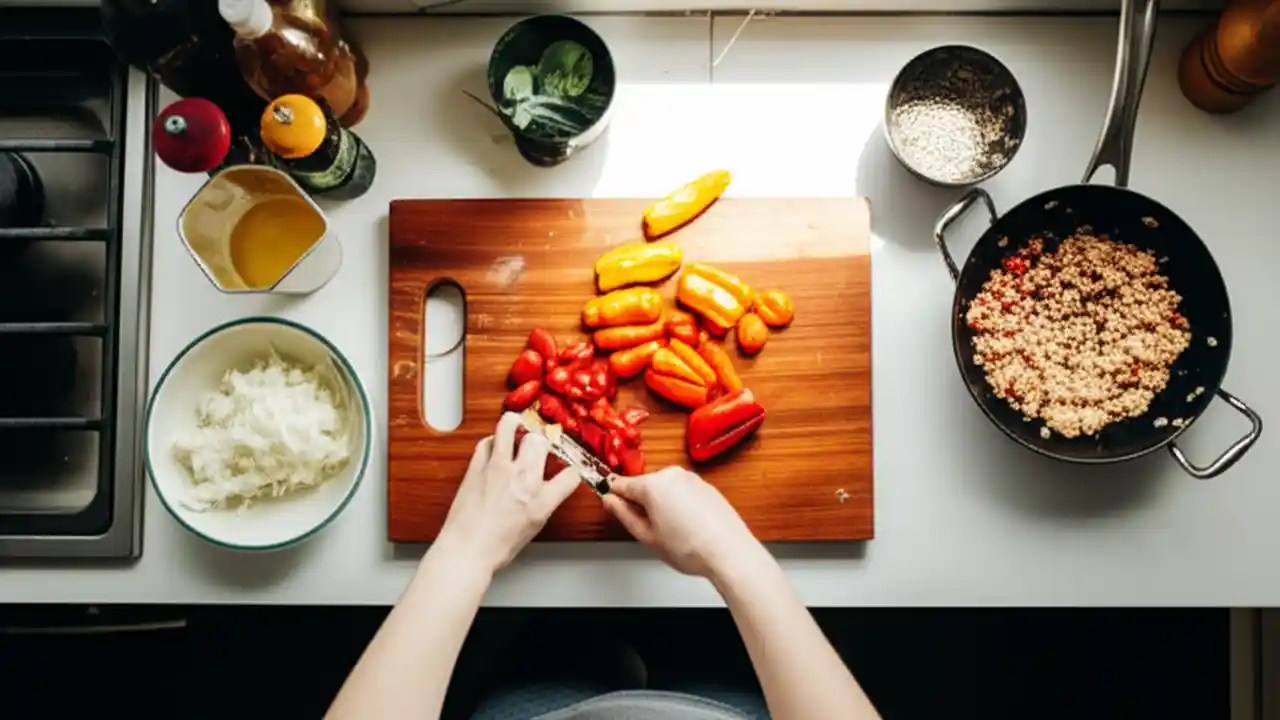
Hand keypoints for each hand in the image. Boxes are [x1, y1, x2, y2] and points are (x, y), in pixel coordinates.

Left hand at [436, 412, 579, 575]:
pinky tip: (495, 445)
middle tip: (540, 442)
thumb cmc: (496, 546)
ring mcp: (498, 469)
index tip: (568, 472)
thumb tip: (547, 491)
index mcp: (541, 500)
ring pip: (509, 427)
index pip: (570, 475)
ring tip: (517, 424)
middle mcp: (522, 479)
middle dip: (542, 439)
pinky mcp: (477, 468)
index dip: (572, 472)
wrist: (467, 549)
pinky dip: (492, 441)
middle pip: (539, 441)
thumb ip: (544, 503)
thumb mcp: (533, 527)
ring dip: (515, 423)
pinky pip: (486, 442)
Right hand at [602, 467, 763, 579]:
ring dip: (662, 505)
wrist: (728, 551)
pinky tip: (688, 527)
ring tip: (673, 532)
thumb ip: (624, 514)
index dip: (613, 495)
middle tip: (650, 530)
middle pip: (645, 486)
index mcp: (653, 485)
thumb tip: (610, 501)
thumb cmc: (691, 548)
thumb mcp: (647, 536)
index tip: (610, 503)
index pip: (622, 484)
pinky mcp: (706, 486)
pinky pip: (683, 493)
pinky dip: (680, 506)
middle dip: (642, 504)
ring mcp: (691, 479)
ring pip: (664, 490)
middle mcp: (672, 475)